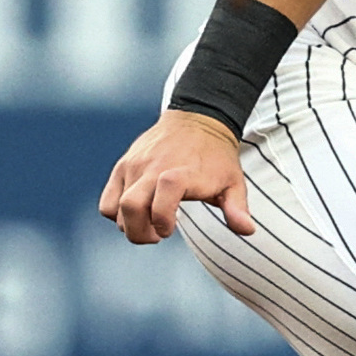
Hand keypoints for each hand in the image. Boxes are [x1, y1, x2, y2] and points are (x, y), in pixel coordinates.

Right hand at [98, 111, 253, 243]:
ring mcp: (134, 166)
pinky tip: (139, 211)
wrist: (198, 120)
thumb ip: (238, 208)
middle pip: (130, 209)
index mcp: (180, 174)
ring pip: (115, 208)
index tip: (171, 230)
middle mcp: (152, 168)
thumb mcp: (234, 182)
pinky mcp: (123, 165)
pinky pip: (107, 200)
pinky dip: (116, 213)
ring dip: (129, 225)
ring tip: (149, 223)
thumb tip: (247, 230)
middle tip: (158, 235)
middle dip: (140, 233)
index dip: (162, 222)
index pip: (161, 203)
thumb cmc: (217, 157)